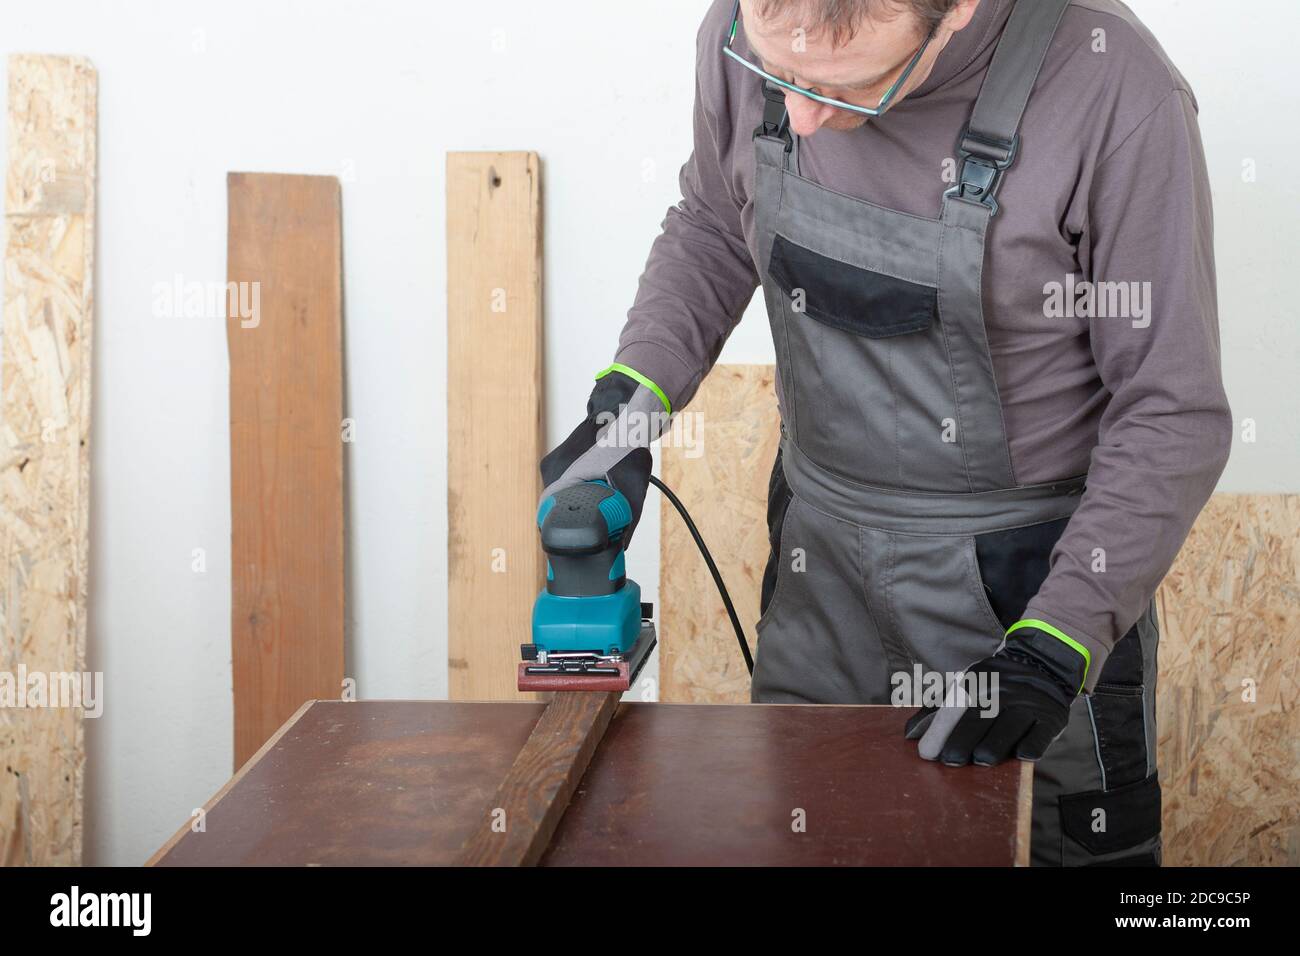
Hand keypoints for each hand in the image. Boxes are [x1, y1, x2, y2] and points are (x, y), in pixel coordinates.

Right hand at [540, 370, 656, 546]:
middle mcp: (554, 467)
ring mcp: (554, 461)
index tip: (561, 544)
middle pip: (552, 504)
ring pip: (557, 494)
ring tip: (587, 509)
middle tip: (581, 532)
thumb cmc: (629, 445)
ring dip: (569, 504)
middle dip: (565, 519)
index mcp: (566, 473)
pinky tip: (587, 492)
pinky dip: (571, 492)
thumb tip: (622, 547)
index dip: (553, 530)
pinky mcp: (558, 459)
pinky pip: (561, 483)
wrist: (626, 414)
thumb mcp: (634, 486)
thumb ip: (628, 519)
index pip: (547, 510)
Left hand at [903, 626, 1087, 766]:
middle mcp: (999, 693)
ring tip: (981, 759)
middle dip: (962, 740)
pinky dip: (1032, 744)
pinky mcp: (1050, 718)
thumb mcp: (964, 687)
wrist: (1041, 666)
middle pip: (979, 719)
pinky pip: (1041, 733)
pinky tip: (1023, 755)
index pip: (954, 709)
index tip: (927, 752)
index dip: (940, 730)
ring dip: (995, 744)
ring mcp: (1026, 705)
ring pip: (1009, 726)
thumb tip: (909, 733)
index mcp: (975, 684)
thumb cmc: (993, 686)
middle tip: (950, 761)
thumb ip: (937, 711)